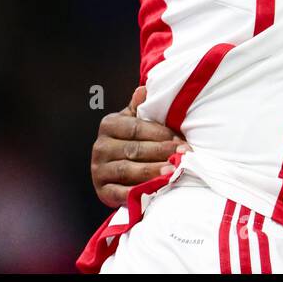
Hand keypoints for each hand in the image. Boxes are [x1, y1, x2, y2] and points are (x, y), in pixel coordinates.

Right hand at [91, 86, 188, 207]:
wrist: (115, 171)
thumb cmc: (132, 141)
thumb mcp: (134, 121)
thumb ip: (140, 107)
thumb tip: (145, 89)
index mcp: (109, 125)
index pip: (137, 128)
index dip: (161, 135)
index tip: (181, 141)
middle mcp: (100, 147)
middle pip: (134, 149)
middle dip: (162, 152)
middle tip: (183, 156)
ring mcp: (99, 170)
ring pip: (128, 170)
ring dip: (152, 171)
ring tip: (172, 171)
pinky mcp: (102, 191)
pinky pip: (119, 192)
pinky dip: (137, 192)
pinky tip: (154, 190)